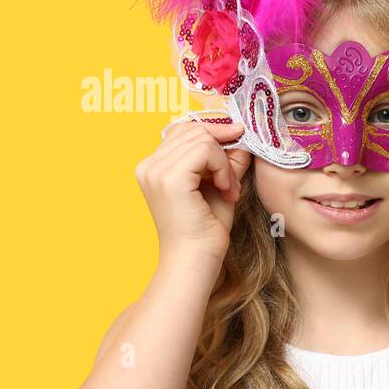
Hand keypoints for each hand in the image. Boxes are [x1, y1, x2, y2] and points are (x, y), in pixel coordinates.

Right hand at [135, 120, 253, 266]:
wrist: (196, 259)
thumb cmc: (206, 230)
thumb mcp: (219, 185)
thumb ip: (227, 160)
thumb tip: (241, 136)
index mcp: (153, 167)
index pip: (184, 129)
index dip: (214, 131)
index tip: (239, 139)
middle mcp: (148, 165)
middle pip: (194, 129)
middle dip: (223, 149)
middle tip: (233, 181)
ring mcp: (155, 170)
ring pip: (202, 138)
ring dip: (225, 162)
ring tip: (229, 188)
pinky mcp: (169, 178)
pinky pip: (206, 150)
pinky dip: (223, 167)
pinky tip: (226, 189)